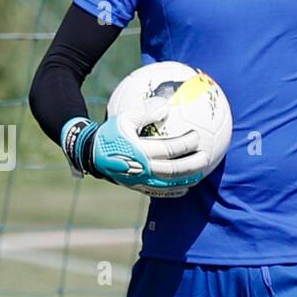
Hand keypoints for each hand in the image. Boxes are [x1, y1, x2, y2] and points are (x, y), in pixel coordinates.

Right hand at [61, 100, 206, 195]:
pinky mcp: (138, 188)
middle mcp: (142, 169)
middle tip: (206, 156)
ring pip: (169, 183)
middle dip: (192, 164)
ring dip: (186, 179)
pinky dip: (174, 190)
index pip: (169, 149)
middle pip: (174, 169)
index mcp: (140, 151)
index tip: (197, 136)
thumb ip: (144, 111)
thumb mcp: (123, 118)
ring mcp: (141, 181)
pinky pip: (160, 192)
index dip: (185, 143)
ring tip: (200, 174)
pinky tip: (184, 188)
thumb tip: (165, 104)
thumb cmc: (109, 133)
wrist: (90, 154)